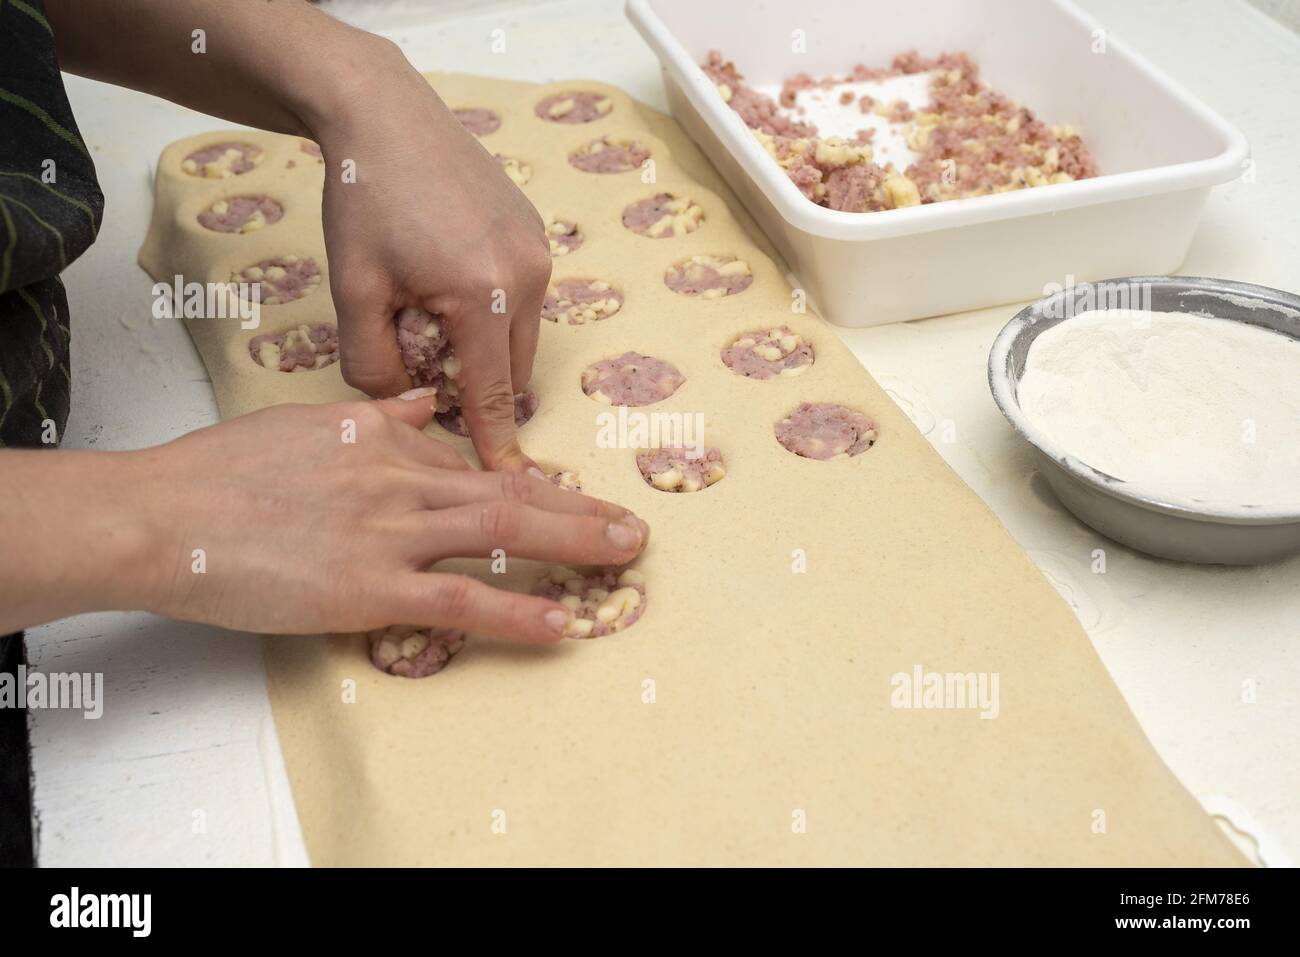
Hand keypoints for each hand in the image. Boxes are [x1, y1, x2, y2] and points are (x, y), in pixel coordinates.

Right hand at [10, 395, 648, 640]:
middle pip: (511, 492)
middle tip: (633, 526)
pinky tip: (565, 624)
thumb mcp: (306, 423)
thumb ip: (373, 415)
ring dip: (575, 545)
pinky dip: (518, 613)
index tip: (572, 500)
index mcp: (385, 438)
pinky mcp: (369, 586)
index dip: (532, 488)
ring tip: (626, 557)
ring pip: (504, 534)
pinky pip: (460, 601)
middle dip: (580, 510)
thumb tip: (423, 401)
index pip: (473, 464)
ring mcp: (390, 532)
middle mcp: (402, 477)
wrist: (163, 512)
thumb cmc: (221, 471)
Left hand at [316, 47, 550, 471]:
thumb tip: (407, 402)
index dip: (498, 443)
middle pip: (514, 371)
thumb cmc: (364, 199)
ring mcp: (539, 252)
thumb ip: (374, 365)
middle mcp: (528, 276)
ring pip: (520, 337)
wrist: (387, 115)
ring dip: (484, 349)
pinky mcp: (536, 235)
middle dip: (479, 388)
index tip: (511, 484)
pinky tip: (446, 281)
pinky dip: (492, 313)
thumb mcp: (353, 292)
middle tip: (426, 373)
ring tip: (428, 315)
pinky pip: (522, 301)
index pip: (495, 394)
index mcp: (484, 296)